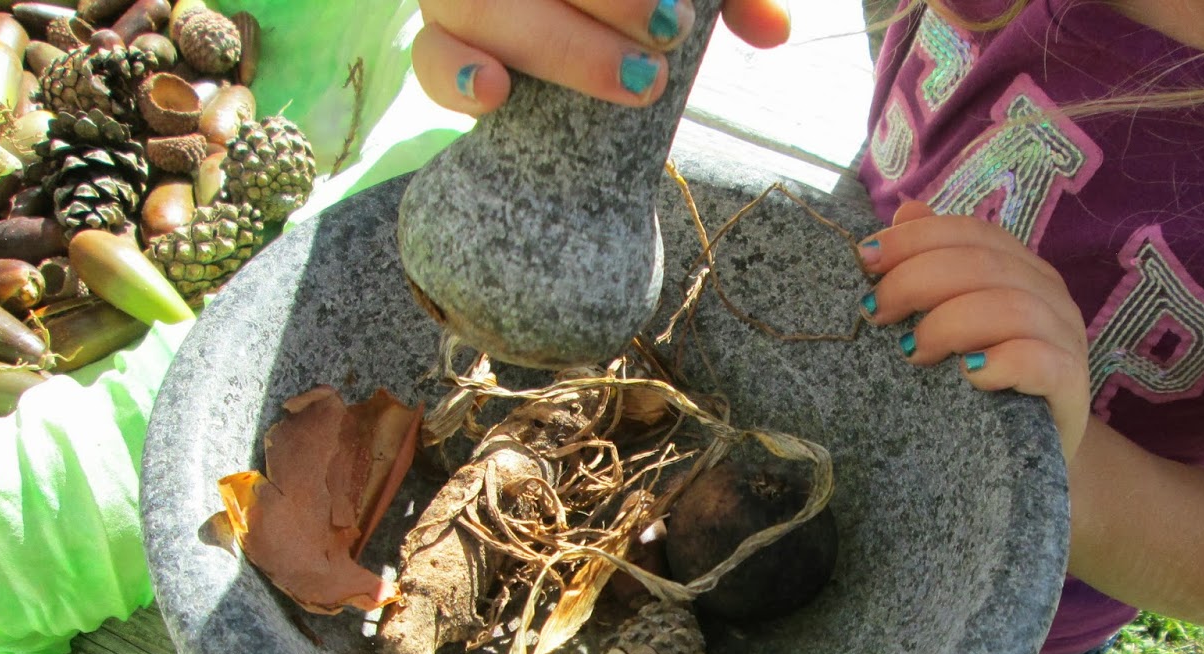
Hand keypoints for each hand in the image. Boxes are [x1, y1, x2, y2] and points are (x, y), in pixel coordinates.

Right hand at [413, 0, 790, 113]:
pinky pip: (430, 59)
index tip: (681, 11)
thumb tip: (773, 31)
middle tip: (672, 36)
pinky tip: (496, 95)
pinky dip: (457, 78)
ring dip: (563, 44)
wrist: (576, 34)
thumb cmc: (636, 4)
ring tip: (639, 80)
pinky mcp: (441, 44)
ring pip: (480, 2)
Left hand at [859, 201, 1091, 463]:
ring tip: (913, 353)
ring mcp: (1065, 337)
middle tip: (876, 314)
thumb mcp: (952, 325)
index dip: (914, 239)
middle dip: (917, 281)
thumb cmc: (983, 384)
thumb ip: (935, 267)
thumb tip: (906, 210)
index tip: (864, 261)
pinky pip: (1040, 360)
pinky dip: (1001, 362)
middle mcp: (1047, 293)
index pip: (970, 233)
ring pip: (1011, 307)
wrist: (1031, 454)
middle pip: (983, 264)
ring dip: (950, 323)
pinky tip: (967, 375)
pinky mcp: (1071, 384)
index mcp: (1018, 268)